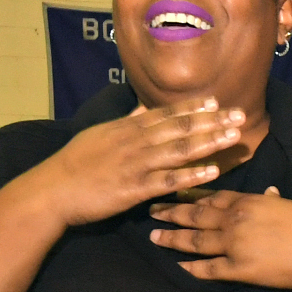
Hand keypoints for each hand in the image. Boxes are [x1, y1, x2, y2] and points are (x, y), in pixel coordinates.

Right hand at [34, 100, 247, 226]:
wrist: (52, 190)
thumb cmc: (74, 164)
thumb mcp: (99, 134)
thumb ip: (125, 121)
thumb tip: (141, 107)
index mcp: (126, 128)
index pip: (165, 114)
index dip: (192, 108)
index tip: (216, 101)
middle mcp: (134, 141)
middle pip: (180, 128)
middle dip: (212, 121)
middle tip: (239, 114)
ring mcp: (136, 164)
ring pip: (180, 150)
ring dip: (209, 141)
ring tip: (234, 136)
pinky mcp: (135, 188)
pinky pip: (169, 180)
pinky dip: (192, 174)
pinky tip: (213, 170)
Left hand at [147, 186, 291, 289]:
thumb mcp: (290, 206)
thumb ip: (273, 201)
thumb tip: (269, 192)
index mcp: (248, 201)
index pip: (212, 196)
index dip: (190, 195)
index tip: (173, 193)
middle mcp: (235, 220)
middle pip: (196, 215)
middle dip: (171, 212)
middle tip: (152, 211)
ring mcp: (235, 244)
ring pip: (196, 240)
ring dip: (173, 238)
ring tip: (155, 237)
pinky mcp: (239, 268)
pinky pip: (210, 268)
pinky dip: (193, 268)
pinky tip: (179, 266)